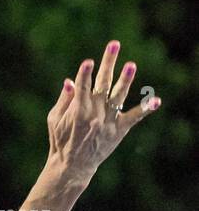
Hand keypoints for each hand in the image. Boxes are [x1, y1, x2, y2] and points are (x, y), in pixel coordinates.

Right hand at [45, 40, 160, 184]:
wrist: (72, 166)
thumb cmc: (60, 140)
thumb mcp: (54, 119)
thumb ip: (64, 100)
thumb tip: (70, 81)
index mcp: (76, 110)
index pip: (82, 86)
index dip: (85, 73)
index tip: (89, 62)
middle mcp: (93, 113)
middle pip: (101, 83)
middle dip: (107, 63)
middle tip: (114, 44)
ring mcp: (107, 121)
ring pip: (118, 96)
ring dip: (125, 80)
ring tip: (131, 65)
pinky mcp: (119, 130)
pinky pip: (133, 117)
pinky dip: (145, 109)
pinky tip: (156, 101)